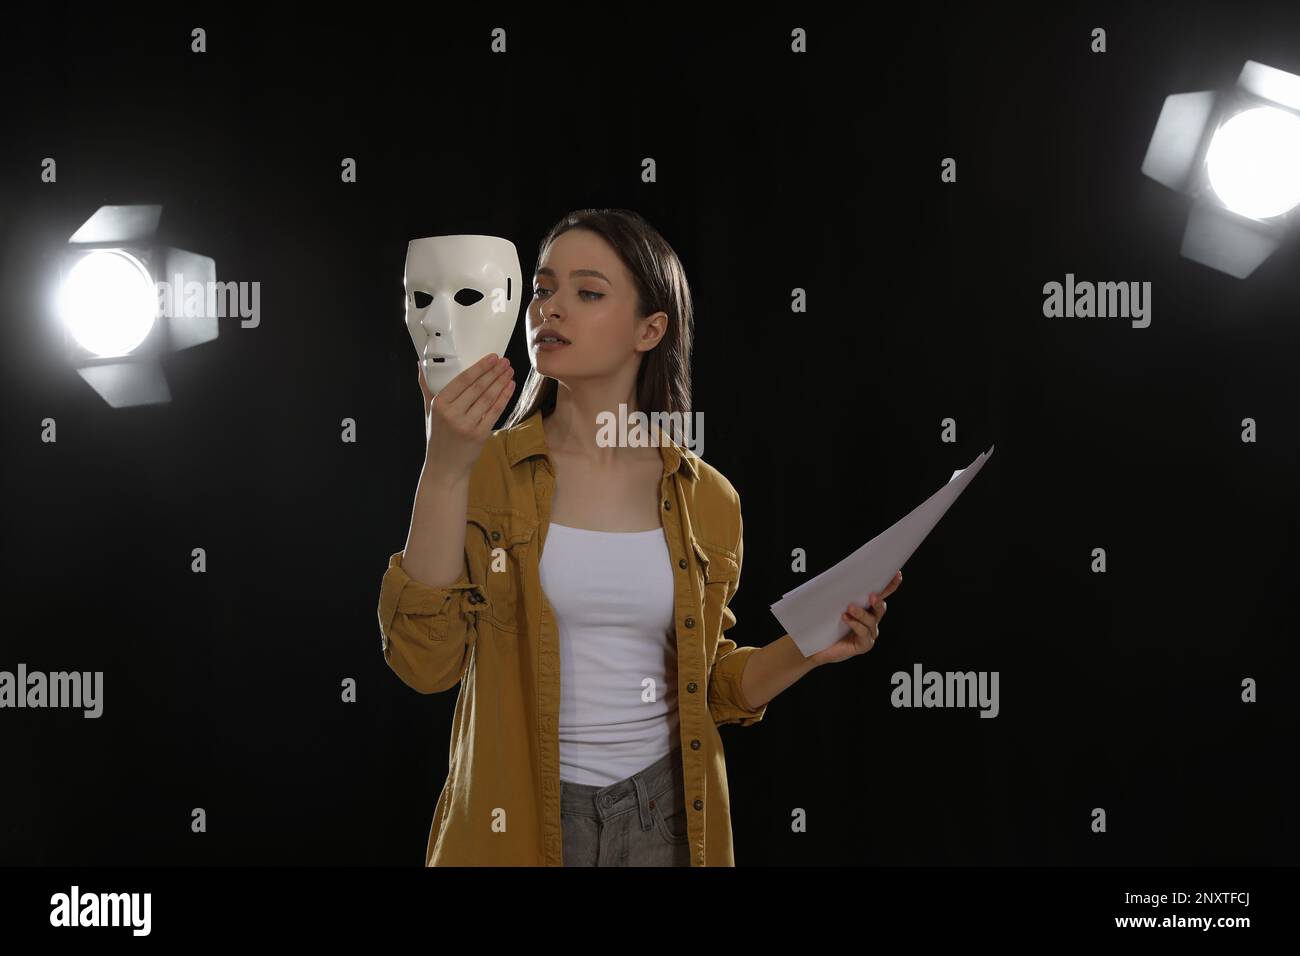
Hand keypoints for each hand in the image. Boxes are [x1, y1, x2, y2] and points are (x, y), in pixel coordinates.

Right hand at [419, 354, 514, 480]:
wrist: (445, 468)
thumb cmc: (437, 437)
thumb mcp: (428, 412)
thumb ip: (427, 388)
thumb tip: (421, 365)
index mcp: (439, 404)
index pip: (463, 380)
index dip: (480, 367)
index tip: (493, 357)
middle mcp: (452, 413)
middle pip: (478, 387)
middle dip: (494, 372)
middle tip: (506, 361)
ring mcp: (467, 425)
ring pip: (488, 398)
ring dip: (501, 382)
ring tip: (509, 371)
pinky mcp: (479, 435)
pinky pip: (494, 412)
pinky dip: (504, 398)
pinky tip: (510, 387)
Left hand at [808, 570, 901, 665]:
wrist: (819, 647)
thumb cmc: (827, 625)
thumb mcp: (835, 607)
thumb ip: (841, 595)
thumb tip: (840, 577)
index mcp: (868, 609)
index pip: (881, 595)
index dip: (890, 586)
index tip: (896, 574)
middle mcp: (872, 621)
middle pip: (880, 608)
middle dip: (878, 601)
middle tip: (872, 596)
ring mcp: (870, 634)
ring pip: (871, 620)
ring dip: (861, 613)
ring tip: (850, 608)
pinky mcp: (864, 645)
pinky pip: (864, 633)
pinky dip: (855, 624)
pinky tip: (846, 619)